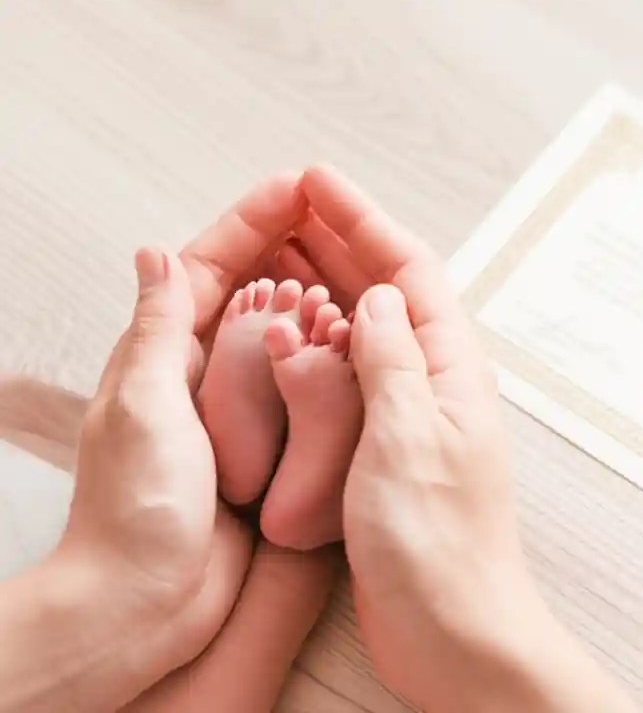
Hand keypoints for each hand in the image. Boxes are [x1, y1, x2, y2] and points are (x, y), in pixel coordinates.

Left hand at [0, 174, 309, 709]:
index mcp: (163, 354)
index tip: (297, 185)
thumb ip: (159, 329)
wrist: (148, 602)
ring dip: (320, 301)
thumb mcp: (142, 405)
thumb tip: (156, 251)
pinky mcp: (269, 449)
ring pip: (288, 337)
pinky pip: (306, 392)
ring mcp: (238, 412)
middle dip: (294, 247)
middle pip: (254, 291)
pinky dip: (332, 362)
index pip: (211, 267)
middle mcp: (202, 375)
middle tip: (342, 216)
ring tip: (361, 273)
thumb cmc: (134, 508)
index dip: (251, 221)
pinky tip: (363, 345)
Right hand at [292, 165, 635, 710]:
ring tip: (282, 250)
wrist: (454, 631)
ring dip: (329, 285)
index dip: (363, 219)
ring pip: (368, 331)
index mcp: (451, 369)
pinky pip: (352, 378)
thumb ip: (393, 360)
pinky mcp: (387, 453)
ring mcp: (412, 418)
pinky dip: (320, 345)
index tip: (316, 181)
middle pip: (390, 291)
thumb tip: (383, 293)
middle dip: (343, 241)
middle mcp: (436, 385)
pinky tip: (291, 337)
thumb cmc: (439, 544)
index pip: (410, 269)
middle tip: (288, 203)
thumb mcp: (410, 438)